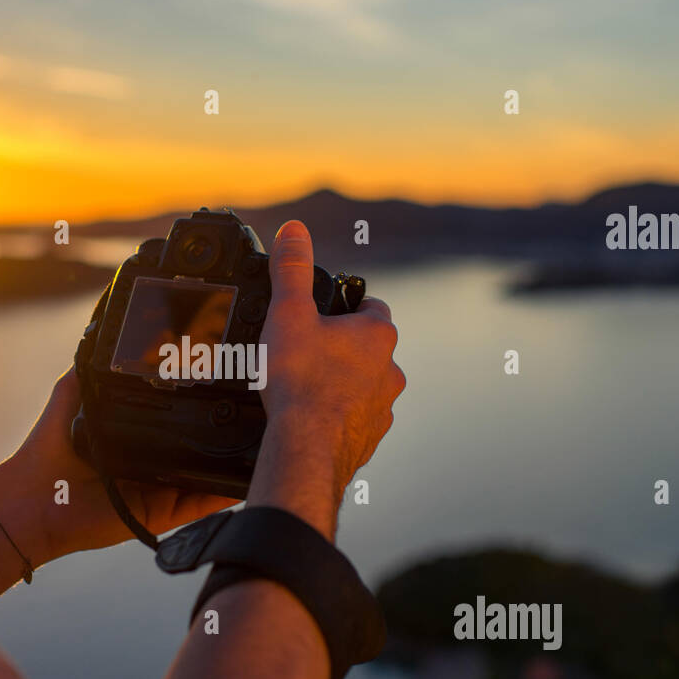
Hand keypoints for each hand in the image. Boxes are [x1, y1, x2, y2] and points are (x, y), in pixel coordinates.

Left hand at [8, 365, 239, 561]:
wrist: (34, 499)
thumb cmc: (48, 450)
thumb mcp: (72, 395)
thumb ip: (90, 368)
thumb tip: (102, 329)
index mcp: (140, 440)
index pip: (180, 421)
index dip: (203, 404)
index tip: (229, 381)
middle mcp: (155, 465)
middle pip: (202, 449)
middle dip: (227, 434)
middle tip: (256, 411)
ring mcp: (161, 491)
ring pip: (209, 477)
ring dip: (234, 464)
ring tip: (262, 442)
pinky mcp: (161, 515)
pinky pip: (200, 504)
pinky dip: (223, 493)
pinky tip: (245, 479)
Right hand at [246, 220, 404, 540]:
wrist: (305, 448)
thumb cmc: (300, 381)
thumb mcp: (289, 313)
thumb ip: (292, 269)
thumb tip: (294, 230)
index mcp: (376, 335)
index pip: (371, 308)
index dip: (347, 307)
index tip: (327, 312)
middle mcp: (389, 371)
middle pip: (368, 350)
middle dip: (343, 349)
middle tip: (308, 352)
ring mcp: (382, 409)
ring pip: (365, 388)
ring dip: (343, 386)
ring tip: (307, 389)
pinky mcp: (369, 441)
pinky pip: (355, 422)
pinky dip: (337, 418)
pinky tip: (311, 421)